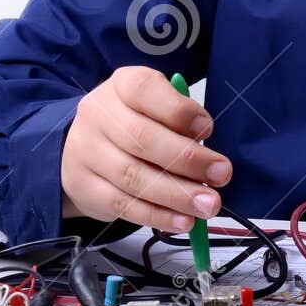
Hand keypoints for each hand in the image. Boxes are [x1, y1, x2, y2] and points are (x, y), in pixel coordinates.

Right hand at [60, 66, 231, 232]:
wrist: (84, 146)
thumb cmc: (133, 122)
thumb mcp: (155, 105)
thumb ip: (178, 120)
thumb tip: (206, 153)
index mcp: (121, 85)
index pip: (145, 90)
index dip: (179, 111)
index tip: (207, 130)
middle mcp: (98, 114)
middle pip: (142, 139)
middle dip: (188, 160)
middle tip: (221, 174)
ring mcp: (86, 152)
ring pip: (134, 177)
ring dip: (177, 194)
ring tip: (208, 204)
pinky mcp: (84, 187)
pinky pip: (123, 206)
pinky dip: (157, 216)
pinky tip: (183, 220)